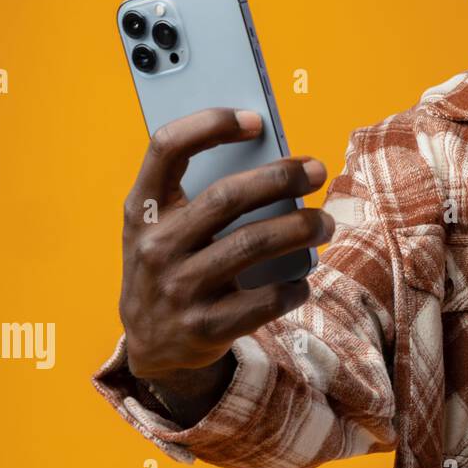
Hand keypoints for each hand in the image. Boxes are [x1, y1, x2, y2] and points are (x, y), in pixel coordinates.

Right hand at [119, 107, 335, 381]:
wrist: (153, 347)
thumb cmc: (172, 266)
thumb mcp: (162, 228)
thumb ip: (199, 194)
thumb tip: (279, 162)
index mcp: (141, 210)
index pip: (167, 148)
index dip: (210, 124)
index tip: (256, 120)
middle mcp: (155, 246)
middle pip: (228, 196)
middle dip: (282, 178)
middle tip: (317, 171)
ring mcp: (178, 289)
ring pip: (254, 244)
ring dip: (302, 228)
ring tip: (325, 222)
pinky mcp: (205, 327)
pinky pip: (266, 299)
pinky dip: (295, 286)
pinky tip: (304, 278)